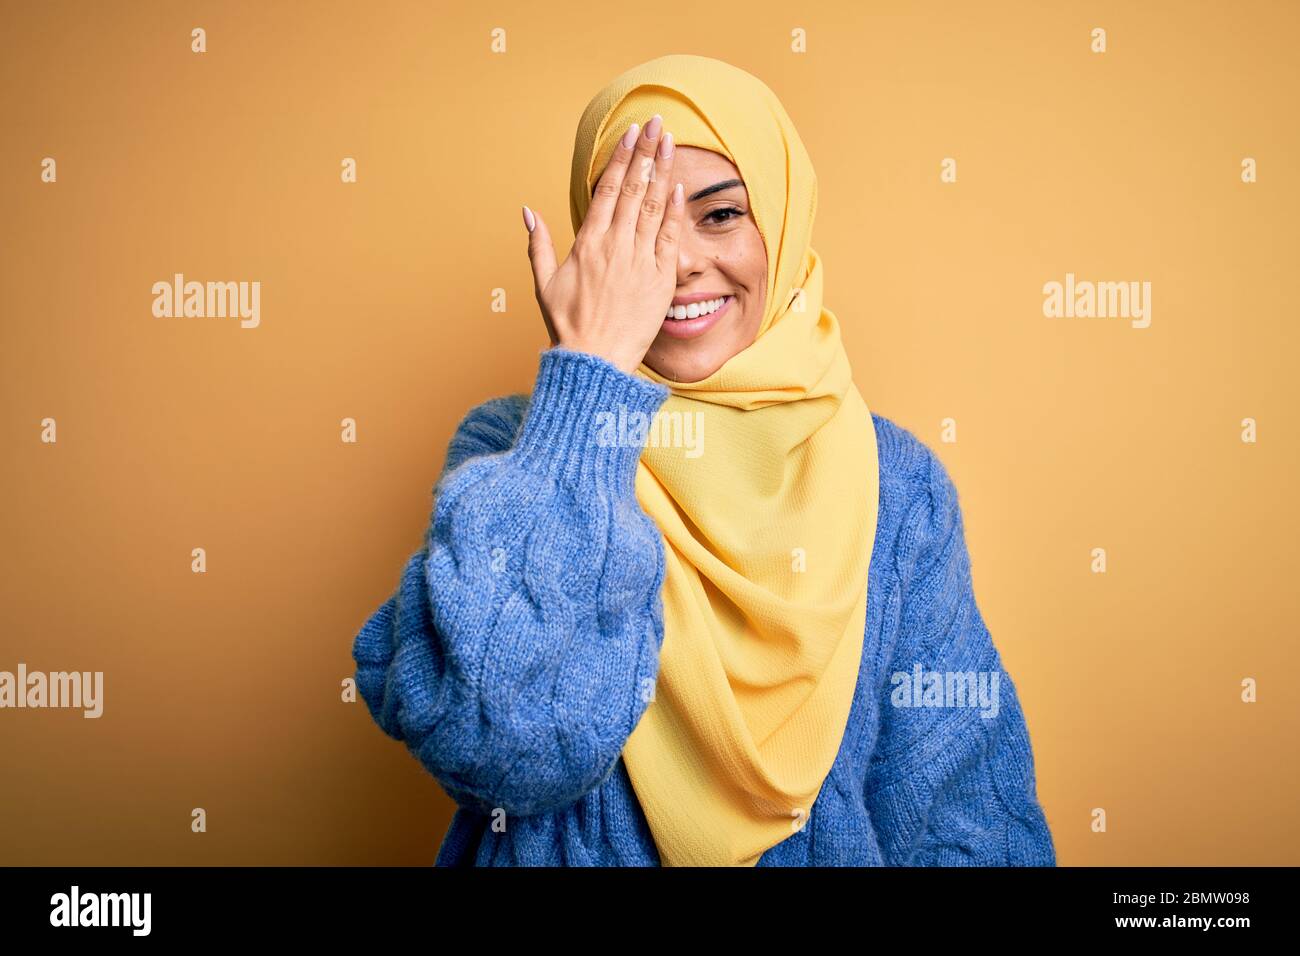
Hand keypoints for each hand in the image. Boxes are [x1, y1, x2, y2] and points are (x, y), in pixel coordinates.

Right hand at [522, 114, 684, 374]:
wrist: (594, 361)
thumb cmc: (568, 326)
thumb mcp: (544, 284)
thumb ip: (538, 245)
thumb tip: (527, 212)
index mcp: (587, 244)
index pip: (607, 190)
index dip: (621, 159)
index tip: (630, 134)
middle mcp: (614, 246)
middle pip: (633, 189)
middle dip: (645, 152)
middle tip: (656, 123)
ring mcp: (638, 261)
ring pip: (653, 206)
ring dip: (662, 170)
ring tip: (670, 142)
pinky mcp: (659, 280)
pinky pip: (668, 238)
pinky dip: (673, 211)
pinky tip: (678, 186)